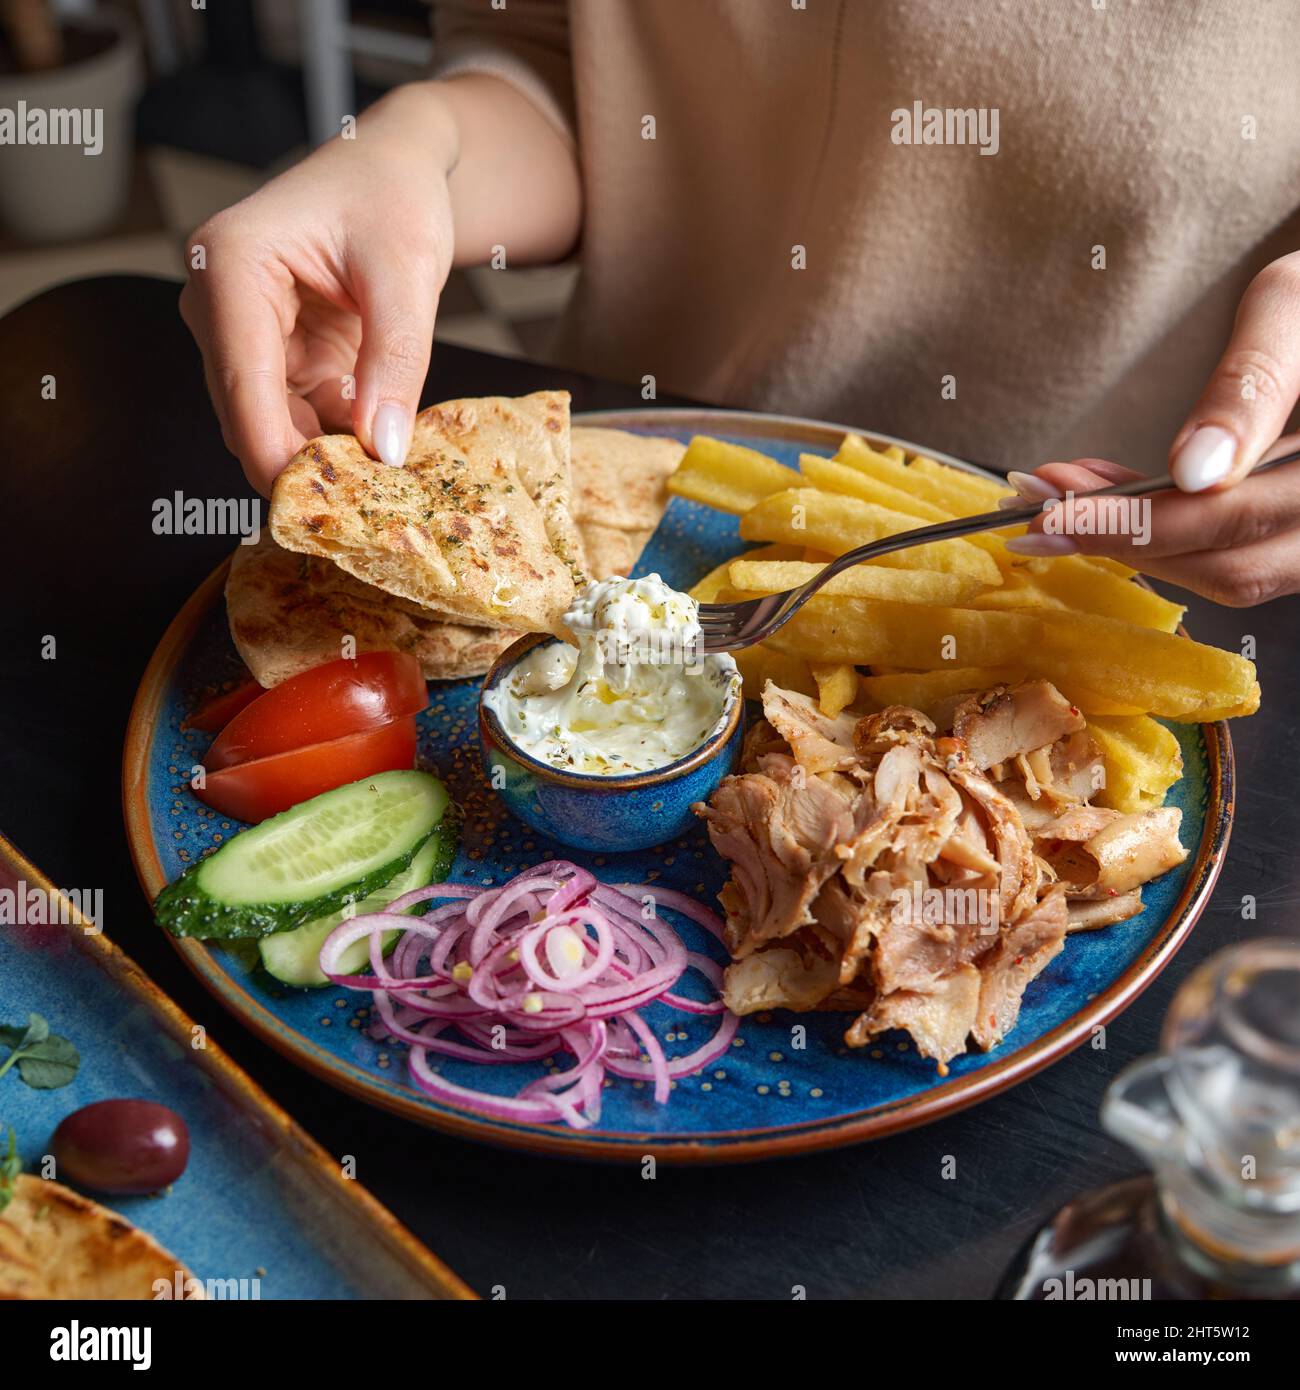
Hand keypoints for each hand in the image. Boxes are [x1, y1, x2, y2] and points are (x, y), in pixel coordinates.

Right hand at [180, 77, 581, 495]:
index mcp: (230, 264)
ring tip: (387, 489)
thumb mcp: (407, 272)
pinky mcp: (273, 358)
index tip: (316, 511)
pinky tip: (383, 455)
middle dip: (302, 466)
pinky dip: (338, 442)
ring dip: (324, 461)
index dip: (273, 455)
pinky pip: (299, 419)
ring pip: (272, 426)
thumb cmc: (393, 196)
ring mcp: (241, 334)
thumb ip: (395, 360)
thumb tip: (384, 449)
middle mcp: (219, 303)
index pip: (241, 382)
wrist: (394, 171)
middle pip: (247, 414)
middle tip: (369, 514)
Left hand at [1004, 251, 1299, 604]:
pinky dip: (1167, 533)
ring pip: (1231, 572)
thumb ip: (1251, 383)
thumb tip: (1193, 471)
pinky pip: (1238, 554)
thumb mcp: (1296, 305)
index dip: (1135, 523)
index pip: (1234, 518)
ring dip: (1135, 540)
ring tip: (1062, 491)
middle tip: (1033, 499)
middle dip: (1117, 536)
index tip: (1051, 509)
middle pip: (1230, 566)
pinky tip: (1110, 496)